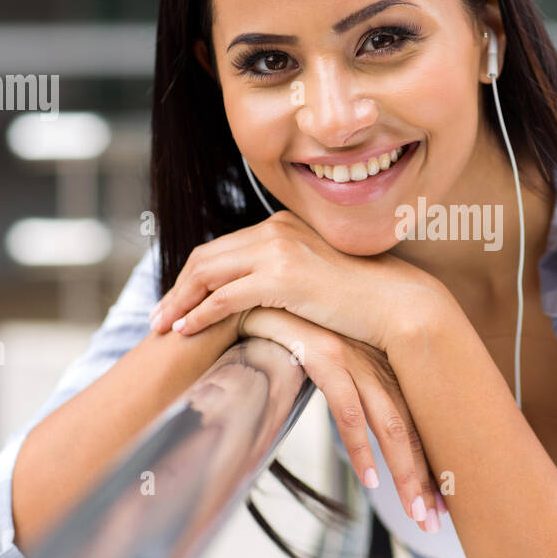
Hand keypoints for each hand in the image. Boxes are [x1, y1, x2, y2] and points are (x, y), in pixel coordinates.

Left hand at [149, 211, 443, 353]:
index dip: (196, 276)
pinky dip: (200, 314)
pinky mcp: (282, 277)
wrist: (397, 304)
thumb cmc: (364, 302)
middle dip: (178, 287)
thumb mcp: (319, 279)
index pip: (225, 247)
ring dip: (180, 301)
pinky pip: (224, 296)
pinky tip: (187, 331)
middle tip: (159, 317)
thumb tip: (264, 300)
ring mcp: (279, 250)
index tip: (180, 301)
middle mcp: (277, 230)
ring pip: (208, 272)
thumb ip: (288, 278)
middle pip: (207, 255)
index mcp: (284, 226)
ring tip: (164, 327)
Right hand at [237, 305, 444, 532]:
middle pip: (413, 428)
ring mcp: (354, 357)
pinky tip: (369, 479)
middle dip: (425, 479)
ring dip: (404, 473)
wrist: (252, 296)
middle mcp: (378, 360)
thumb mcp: (330, 363)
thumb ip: (353, 392)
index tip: (442, 505)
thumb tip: (367, 434)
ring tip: (415, 512)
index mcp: (384, 363)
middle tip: (435, 521)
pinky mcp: (324, 354)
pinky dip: (361, 446)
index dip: (430, 465)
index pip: (419, 421)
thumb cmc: (290, 334)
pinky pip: (349, 409)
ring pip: (391, 423)